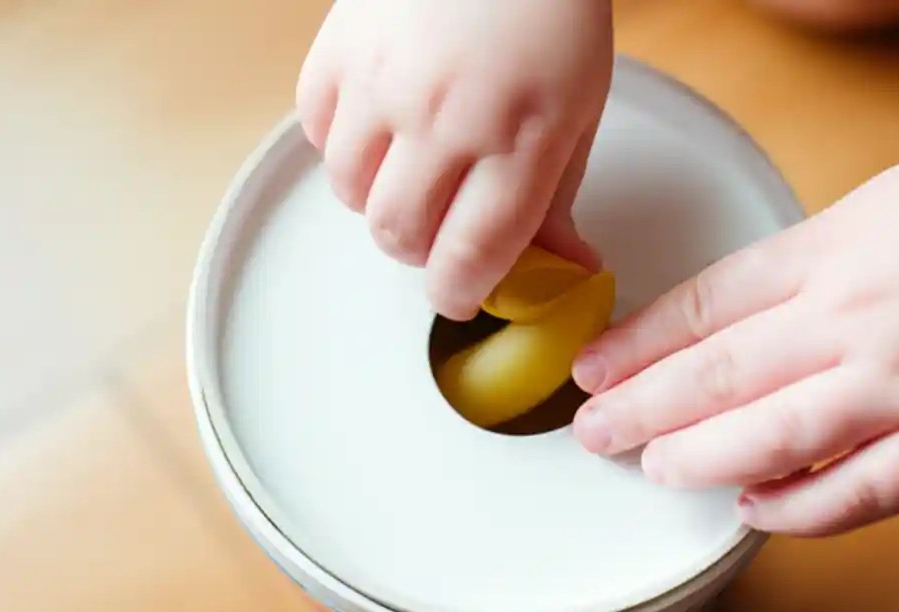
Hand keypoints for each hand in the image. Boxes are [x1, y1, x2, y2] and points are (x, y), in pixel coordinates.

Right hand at [296, 0, 613, 319]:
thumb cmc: (547, 15)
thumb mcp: (578, 109)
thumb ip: (559, 196)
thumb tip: (564, 269)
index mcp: (520, 138)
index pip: (472, 255)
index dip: (460, 293)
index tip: (460, 296)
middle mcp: (445, 118)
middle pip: (400, 236)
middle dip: (418, 252)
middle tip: (438, 231)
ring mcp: (383, 85)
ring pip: (351, 194)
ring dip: (379, 201)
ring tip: (409, 171)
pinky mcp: (338, 53)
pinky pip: (320, 137)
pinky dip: (344, 149)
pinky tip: (378, 127)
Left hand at [571, 144, 898, 534]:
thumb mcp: (885, 204)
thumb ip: (808, 256)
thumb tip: (735, 306)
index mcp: (832, 254)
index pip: (705, 305)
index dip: (636, 344)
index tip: (592, 369)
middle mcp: (856, 322)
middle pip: (719, 374)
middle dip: (640, 408)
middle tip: (591, 432)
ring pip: (773, 438)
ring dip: (698, 460)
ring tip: (654, 470)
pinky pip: (857, 494)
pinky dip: (795, 510)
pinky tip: (752, 510)